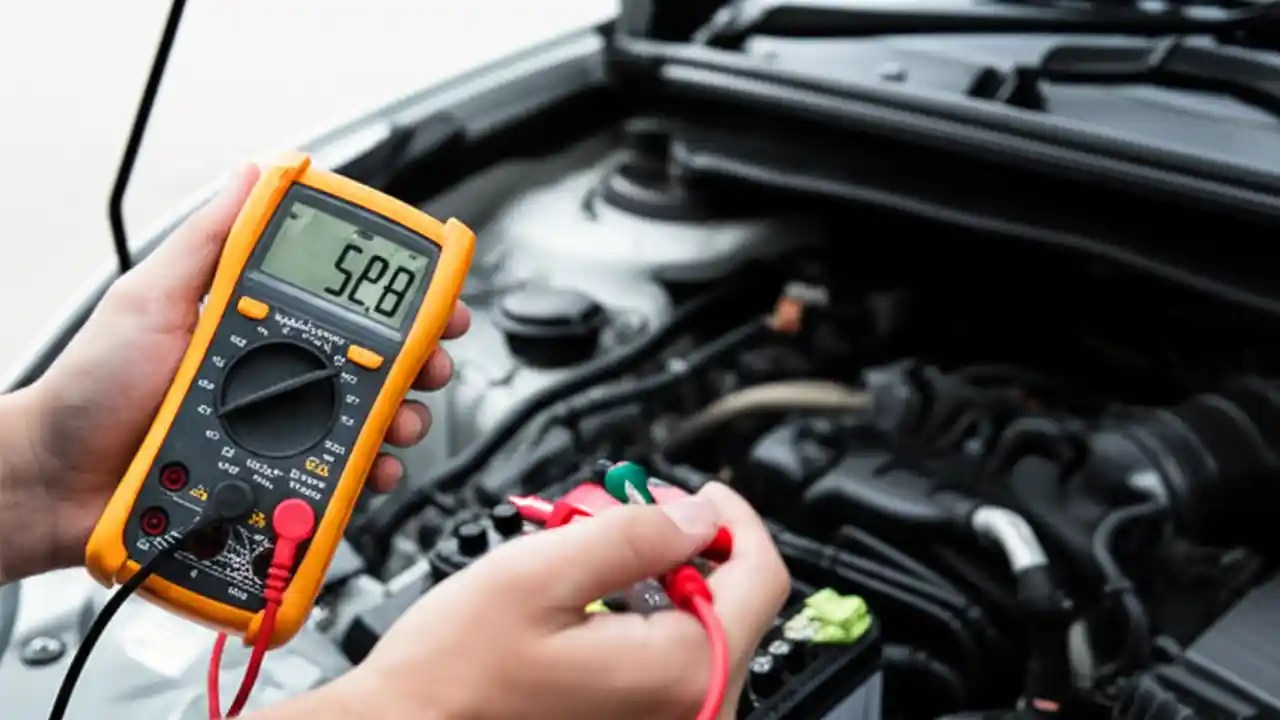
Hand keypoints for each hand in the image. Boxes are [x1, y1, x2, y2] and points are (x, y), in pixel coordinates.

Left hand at [0, 164, 468, 581]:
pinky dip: (369, 476)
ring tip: (399, 423)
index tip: (436, 301)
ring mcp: (284, 434)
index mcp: (259, 327)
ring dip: (402, 420)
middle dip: (420, 362)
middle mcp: (280, 379)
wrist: (57, 482)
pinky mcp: (281, 483)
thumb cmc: (92, 388)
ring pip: (370, 424)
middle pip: (376, 366)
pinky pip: (341, 480)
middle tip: (432, 365)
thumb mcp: (151, 298)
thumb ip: (208, 239)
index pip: (347, 305)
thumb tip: (256, 171)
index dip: (401, 301)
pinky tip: (370, 470)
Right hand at [257, 483, 789, 719]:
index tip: (698, 492)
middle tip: (625, 513)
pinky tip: (592, 602)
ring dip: (658, 577)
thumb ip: (633, 535)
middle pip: (734, 601)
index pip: (763, 576)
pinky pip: (671, 660)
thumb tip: (696, 513)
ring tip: (593, 555)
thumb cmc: (454, 678)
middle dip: (684, 543)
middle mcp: (689, 710)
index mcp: (680, 672)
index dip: (733, 517)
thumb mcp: (539, 574)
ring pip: (701, 626)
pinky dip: (643, 616)